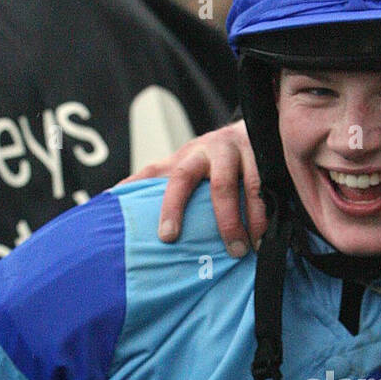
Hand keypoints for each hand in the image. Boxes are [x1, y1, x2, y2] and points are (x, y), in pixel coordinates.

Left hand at [117, 121, 267, 254]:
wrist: (250, 130)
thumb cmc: (209, 157)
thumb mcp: (178, 162)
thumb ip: (150, 178)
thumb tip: (111, 197)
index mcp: (189, 155)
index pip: (175, 178)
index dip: (171, 206)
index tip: (167, 237)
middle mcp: (215, 151)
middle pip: (215, 185)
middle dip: (223, 220)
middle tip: (228, 250)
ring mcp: (243, 153)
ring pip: (245, 188)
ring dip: (249, 220)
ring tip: (250, 247)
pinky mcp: (268, 158)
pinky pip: (269, 187)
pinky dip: (269, 212)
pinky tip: (269, 233)